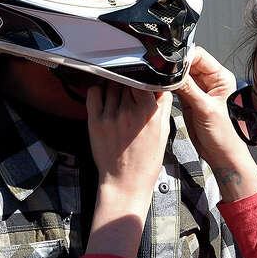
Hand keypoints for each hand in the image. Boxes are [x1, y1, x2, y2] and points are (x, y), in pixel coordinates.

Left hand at [86, 83, 172, 257]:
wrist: (125, 183)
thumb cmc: (146, 161)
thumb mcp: (163, 132)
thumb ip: (162, 106)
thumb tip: (163, 85)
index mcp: (148, 113)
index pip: (145, 79)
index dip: (145, 75)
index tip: (146, 75)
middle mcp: (128, 112)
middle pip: (127, 80)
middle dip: (131, 79)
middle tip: (132, 84)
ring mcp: (110, 116)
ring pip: (111, 84)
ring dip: (115, 82)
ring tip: (120, 89)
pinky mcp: (94, 121)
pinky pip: (93, 93)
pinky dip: (98, 88)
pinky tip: (104, 93)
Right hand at [175, 47, 256, 199]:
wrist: (221, 154)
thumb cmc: (224, 135)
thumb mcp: (205, 109)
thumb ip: (189, 89)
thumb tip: (174, 72)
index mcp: (221, 78)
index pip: (200, 56)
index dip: (184, 57)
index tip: (170, 63)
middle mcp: (211, 81)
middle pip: (189, 64)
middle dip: (175, 68)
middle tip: (163, 74)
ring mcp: (200, 90)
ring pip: (181, 75)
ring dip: (171, 78)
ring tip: (163, 83)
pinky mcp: (190, 100)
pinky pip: (178, 87)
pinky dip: (170, 87)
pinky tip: (164, 89)